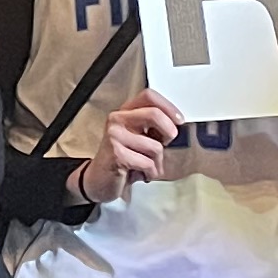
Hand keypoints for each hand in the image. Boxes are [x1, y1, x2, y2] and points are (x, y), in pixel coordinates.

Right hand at [74, 90, 182, 205]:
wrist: (99, 181)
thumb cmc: (122, 160)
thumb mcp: (139, 138)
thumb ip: (154, 127)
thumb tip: (177, 123)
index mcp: (125, 112)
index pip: (148, 96)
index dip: (168, 107)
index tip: (179, 120)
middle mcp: (117, 120)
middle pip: (154, 114)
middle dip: (169, 132)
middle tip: (166, 144)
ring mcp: (115, 136)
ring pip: (155, 146)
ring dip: (157, 162)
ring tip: (147, 166)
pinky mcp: (116, 154)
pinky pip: (147, 163)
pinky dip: (150, 173)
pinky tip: (142, 174)